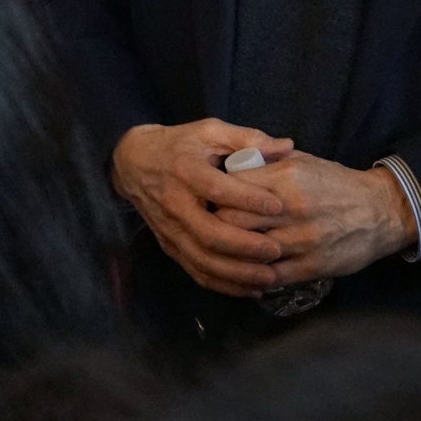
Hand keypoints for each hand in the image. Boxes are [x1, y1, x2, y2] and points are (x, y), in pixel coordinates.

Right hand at [111, 119, 291, 297]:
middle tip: (276, 250)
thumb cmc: (180, 144)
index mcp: (185, 170)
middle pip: (209, 234)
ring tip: (269, 277)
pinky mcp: (169, 246)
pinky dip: (223, 285)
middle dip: (245, 246)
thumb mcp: (210, 131)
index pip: (217, 189)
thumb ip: (248, 139)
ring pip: (202, 260)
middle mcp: (175, 204)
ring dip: (236, 273)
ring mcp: (170, 230)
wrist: (134, 163)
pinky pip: (195, 271)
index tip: (278, 207)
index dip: (248, 199)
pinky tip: (249, 288)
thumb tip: (287, 146)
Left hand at [214, 153, 415, 285]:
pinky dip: (253, 276)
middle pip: (232, 220)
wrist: (379, 212)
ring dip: (232, 253)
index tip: (209, 197)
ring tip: (222, 250)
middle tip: (208, 226)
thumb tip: (229, 164)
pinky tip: (244, 272)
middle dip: (216, 223)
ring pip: (248, 252)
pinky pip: (270, 277)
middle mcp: (291, 210)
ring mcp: (301, 241)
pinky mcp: (311, 266)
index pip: (232, 187)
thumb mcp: (301, 162)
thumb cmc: (335, 183)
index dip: (216, 193)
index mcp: (286, 178)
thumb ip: (266, 162)